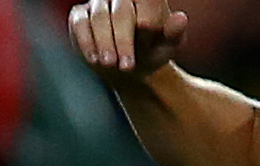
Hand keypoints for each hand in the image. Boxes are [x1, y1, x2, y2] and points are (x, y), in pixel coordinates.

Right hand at [67, 0, 186, 78]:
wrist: (126, 65)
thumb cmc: (150, 51)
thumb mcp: (167, 46)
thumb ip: (175, 33)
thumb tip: (180, 19)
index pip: (146, 1)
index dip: (146, 23)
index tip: (147, 47)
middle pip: (121, 11)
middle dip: (123, 40)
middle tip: (126, 66)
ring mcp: (99, 2)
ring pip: (99, 17)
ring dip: (104, 43)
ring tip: (109, 63)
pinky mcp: (80, 15)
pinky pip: (79, 24)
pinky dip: (86, 42)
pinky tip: (94, 59)